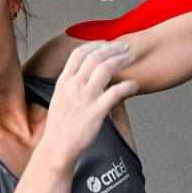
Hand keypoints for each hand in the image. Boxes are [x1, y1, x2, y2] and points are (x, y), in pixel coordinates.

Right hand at [41, 41, 138, 167]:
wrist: (57, 149)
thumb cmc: (60, 127)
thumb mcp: (60, 99)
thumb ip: (72, 84)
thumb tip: (85, 75)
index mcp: (63, 81)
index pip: (79, 53)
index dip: (95, 45)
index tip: (107, 43)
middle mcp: (73, 86)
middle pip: (95, 57)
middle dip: (112, 48)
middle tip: (125, 46)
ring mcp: (85, 99)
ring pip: (105, 69)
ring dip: (120, 60)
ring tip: (131, 58)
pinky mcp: (96, 112)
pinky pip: (115, 93)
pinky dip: (127, 86)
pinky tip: (134, 85)